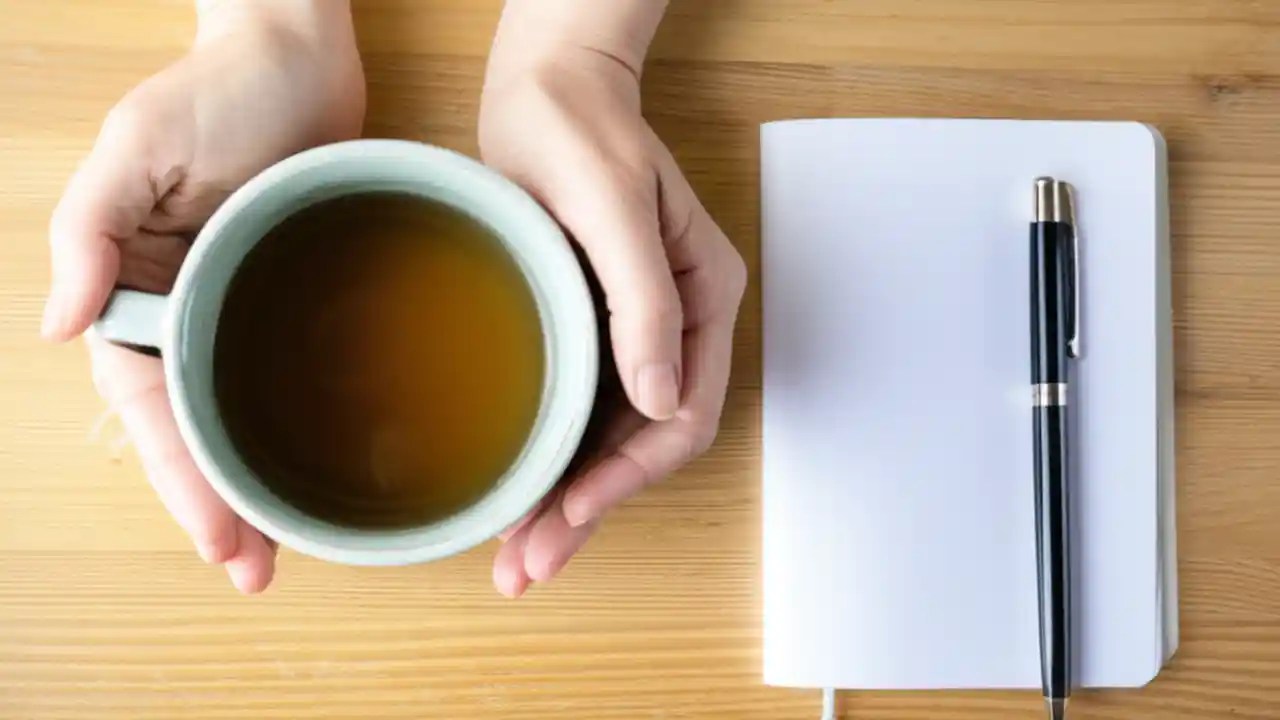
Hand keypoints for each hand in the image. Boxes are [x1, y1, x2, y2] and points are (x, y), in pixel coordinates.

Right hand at [41, 1, 364, 592]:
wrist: (298, 49)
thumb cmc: (213, 89)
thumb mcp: (140, 148)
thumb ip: (92, 231)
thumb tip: (61, 329)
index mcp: (137, 287)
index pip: (149, 407)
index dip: (181, 479)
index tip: (222, 541)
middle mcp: (186, 305)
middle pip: (195, 425)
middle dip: (220, 502)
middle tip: (260, 570)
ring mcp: (243, 301)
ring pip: (241, 410)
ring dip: (259, 475)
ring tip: (291, 542)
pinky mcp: (299, 287)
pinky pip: (292, 368)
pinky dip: (302, 418)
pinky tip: (334, 458)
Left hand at [479, 50, 747, 596]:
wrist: (539, 87)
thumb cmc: (578, 129)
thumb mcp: (617, 207)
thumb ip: (645, 302)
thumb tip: (662, 401)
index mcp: (702, 298)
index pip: (683, 415)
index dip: (628, 473)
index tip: (569, 509)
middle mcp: (675, 324)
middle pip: (645, 441)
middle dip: (591, 507)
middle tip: (530, 565)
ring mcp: (633, 329)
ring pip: (610, 436)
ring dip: (568, 497)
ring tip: (517, 554)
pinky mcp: (589, 326)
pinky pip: (580, 407)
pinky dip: (552, 455)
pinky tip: (516, 491)